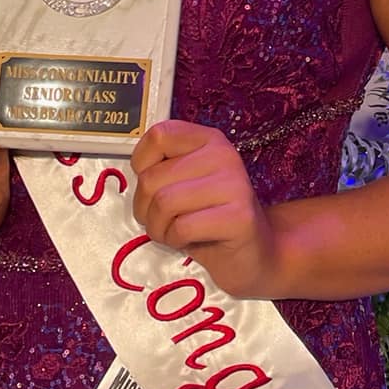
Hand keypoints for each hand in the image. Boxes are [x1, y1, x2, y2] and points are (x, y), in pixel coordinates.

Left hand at [130, 119, 281, 299]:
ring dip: (158, 227)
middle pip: (152, 177)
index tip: (152, 186)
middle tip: (160, 221)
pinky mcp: (239, 217)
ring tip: (172, 232)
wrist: (254, 252)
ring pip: (164, 203)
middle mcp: (223, 155)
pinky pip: (182, 227)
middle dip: (145, 208)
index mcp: (208, 140)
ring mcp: (234, 185)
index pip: (158, 136)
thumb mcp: (184, 183)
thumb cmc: (209, 218)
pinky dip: (174, 240)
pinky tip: (188, 241)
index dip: (141, 164)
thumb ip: (162, 167)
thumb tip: (134, 169)